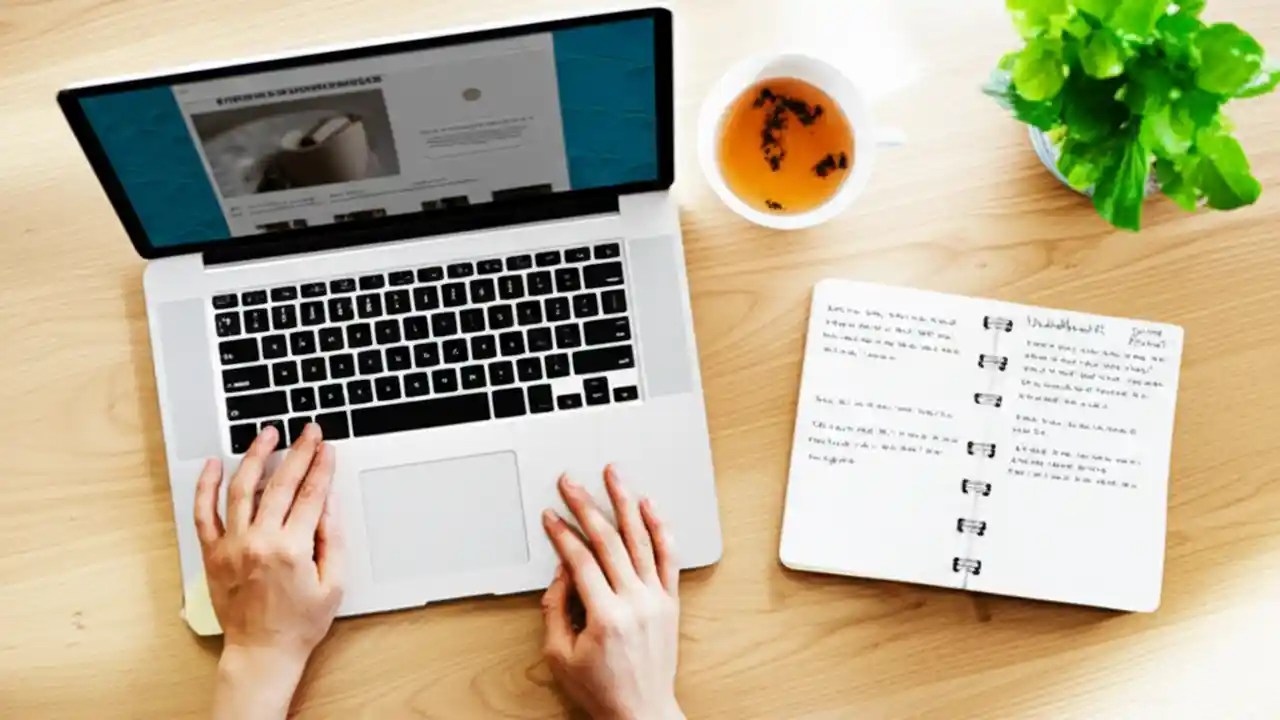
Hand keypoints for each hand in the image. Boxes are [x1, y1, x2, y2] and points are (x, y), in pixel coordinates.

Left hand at [193, 424, 345, 719]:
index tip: (327, 448)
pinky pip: (205, 513)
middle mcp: (260, 542)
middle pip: (281, 484)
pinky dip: (207, 486)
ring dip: (256, 457)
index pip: (311, 495)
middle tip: (307, 432)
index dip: (322, 467)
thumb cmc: (300, 623)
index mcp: (293, 549)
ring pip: (242, 489)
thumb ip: (332, 538)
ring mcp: (233, 546)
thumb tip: (328, 501)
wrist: (262, 651)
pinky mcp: (213, 554)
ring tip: (267, 435)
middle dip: (298, 452)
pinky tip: (215, 465)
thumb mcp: (333, 582)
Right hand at [541, 467, 683, 719]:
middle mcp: (635, 602)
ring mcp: (656, 599)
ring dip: (625, 502)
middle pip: (608, 541)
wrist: (642, 712)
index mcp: (605, 616)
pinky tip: (649, 506)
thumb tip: (560, 572)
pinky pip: (669, 556)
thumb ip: (556, 609)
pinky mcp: (671, 601)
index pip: (580, 561)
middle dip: (586, 506)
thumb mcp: (560, 655)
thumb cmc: (601, 689)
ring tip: (614, 476)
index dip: (562, 534)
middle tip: (571, 483)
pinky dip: (660, 527)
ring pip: (641, 539)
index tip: (550, 515)